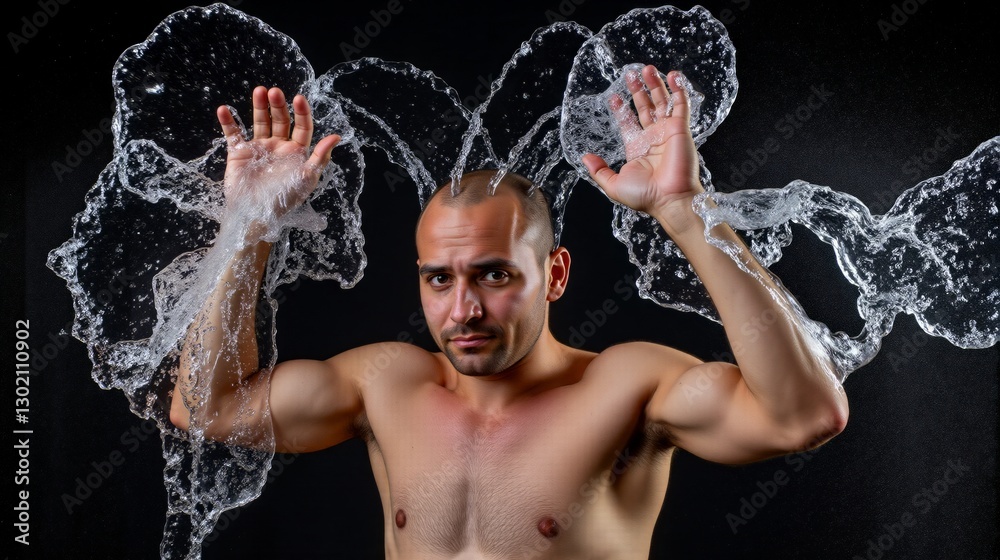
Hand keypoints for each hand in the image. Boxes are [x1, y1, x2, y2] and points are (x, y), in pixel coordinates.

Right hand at [216, 86, 340, 217]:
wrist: (256, 214)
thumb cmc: (285, 199)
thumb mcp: (307, 178)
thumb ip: (320, 157)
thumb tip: (337, 136)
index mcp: (297, 152)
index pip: (302, 127)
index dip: (302, 112)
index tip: (299, 98)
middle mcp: (279, 146)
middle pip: (281, 120)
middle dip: (279, 105)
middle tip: (275, 92)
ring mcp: (259, 148)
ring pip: (260, 121)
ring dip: (259, 106)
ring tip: (259, 90)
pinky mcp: (240, 153)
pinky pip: (234, 134)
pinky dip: (228, 122)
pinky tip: (224, 109)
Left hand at [582, 66, 703, 231]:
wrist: (669, 199)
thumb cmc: (644, 196)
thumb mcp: (613, 184)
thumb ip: (598, 170)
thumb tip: (584, 157)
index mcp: (637, 148)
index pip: (628, 122)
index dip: (621, 109)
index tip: (613, 97)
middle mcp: (653, 138)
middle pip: (644, 107)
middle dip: (637, 90)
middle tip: (630, 75)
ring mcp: (668, 132)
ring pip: (662, 102)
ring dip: (655, 85)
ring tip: (647, 69)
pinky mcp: (681, 129)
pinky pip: (681, 105)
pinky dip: (678, 90)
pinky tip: (673, 76)